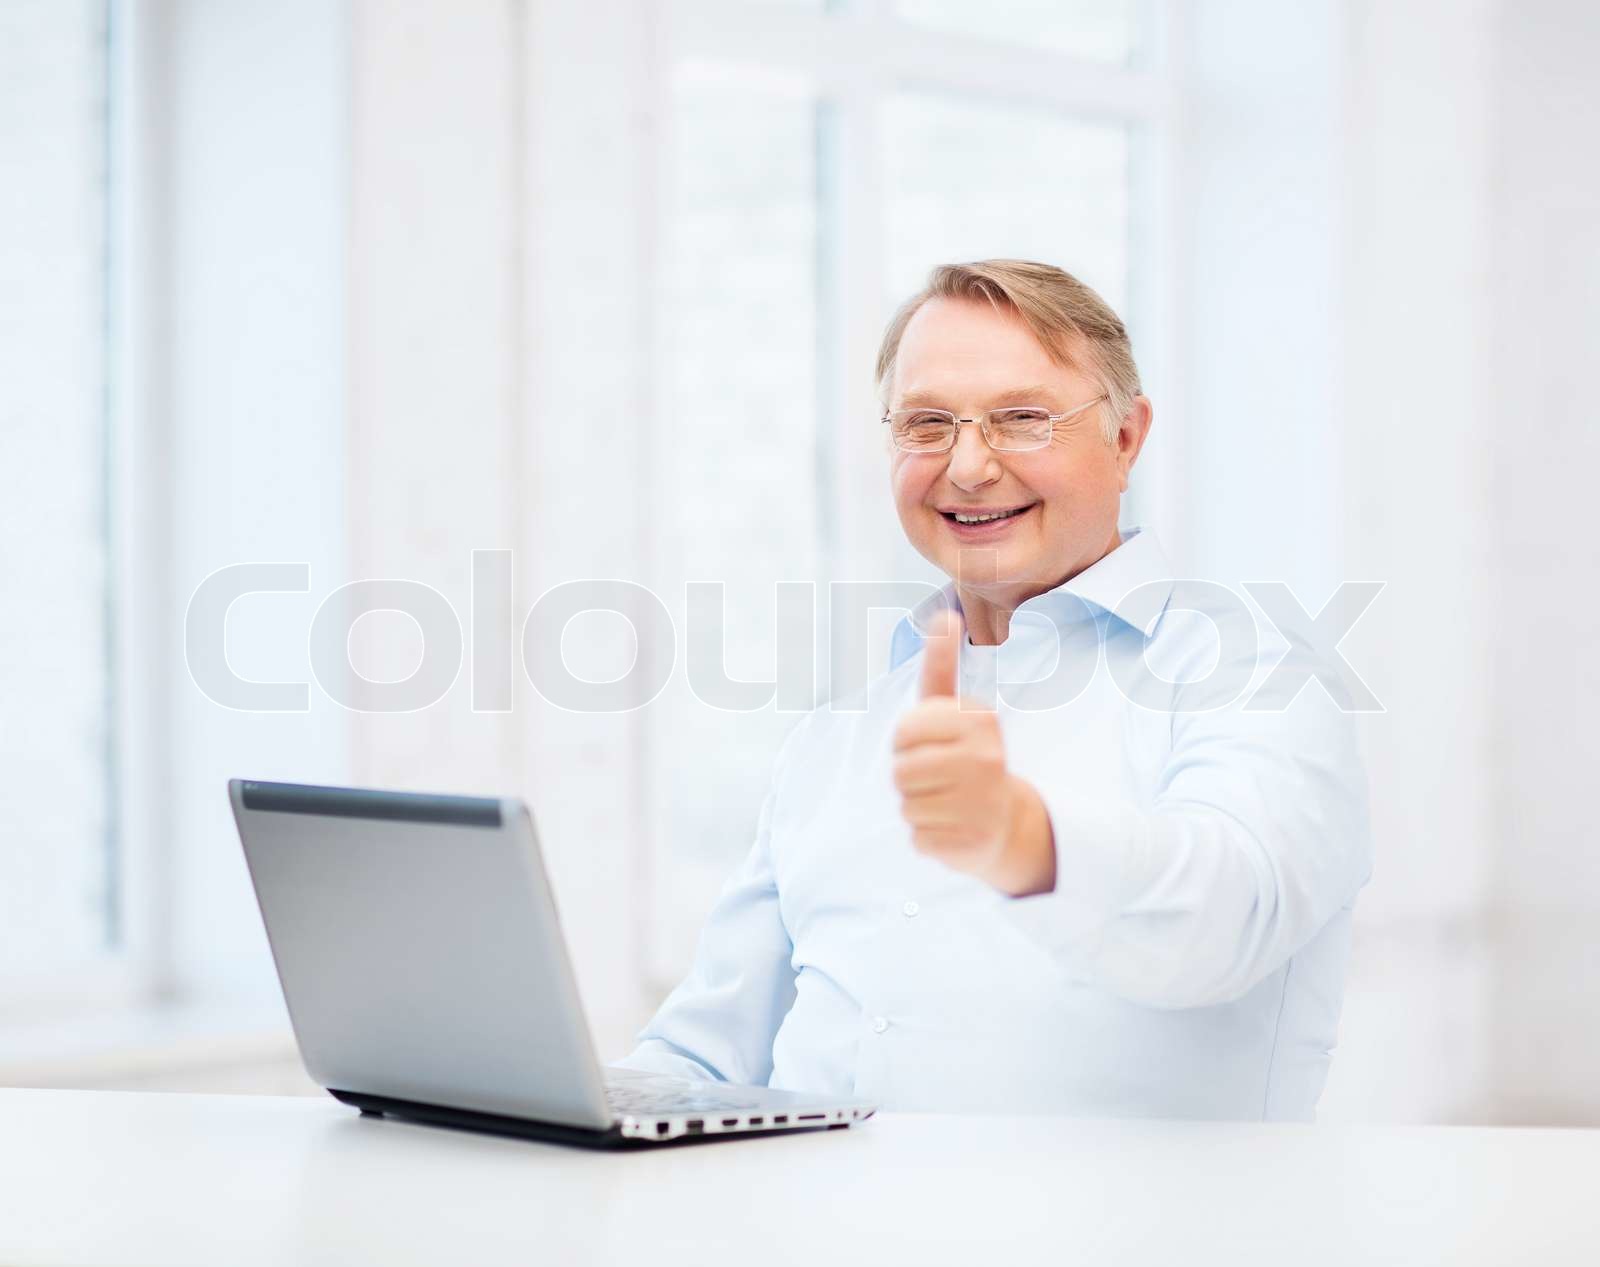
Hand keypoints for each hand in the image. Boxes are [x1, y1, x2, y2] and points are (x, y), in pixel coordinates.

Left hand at [891, 608, 1055, 895]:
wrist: (1007, 821)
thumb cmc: (970, 757)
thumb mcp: (957, 710)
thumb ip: (943, 665)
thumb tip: (945, 614)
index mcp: (979, 720)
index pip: (903, 730)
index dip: (907, 741)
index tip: (932, 745)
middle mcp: (985, 759)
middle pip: (900, 771)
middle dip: (910, 777)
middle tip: (940, 778)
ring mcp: (981, 804)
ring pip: (906, 806)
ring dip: (918, 807)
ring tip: (948, 801)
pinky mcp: (971, 844)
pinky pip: (917, 838)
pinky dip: (928, 836)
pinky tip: (954, 827)